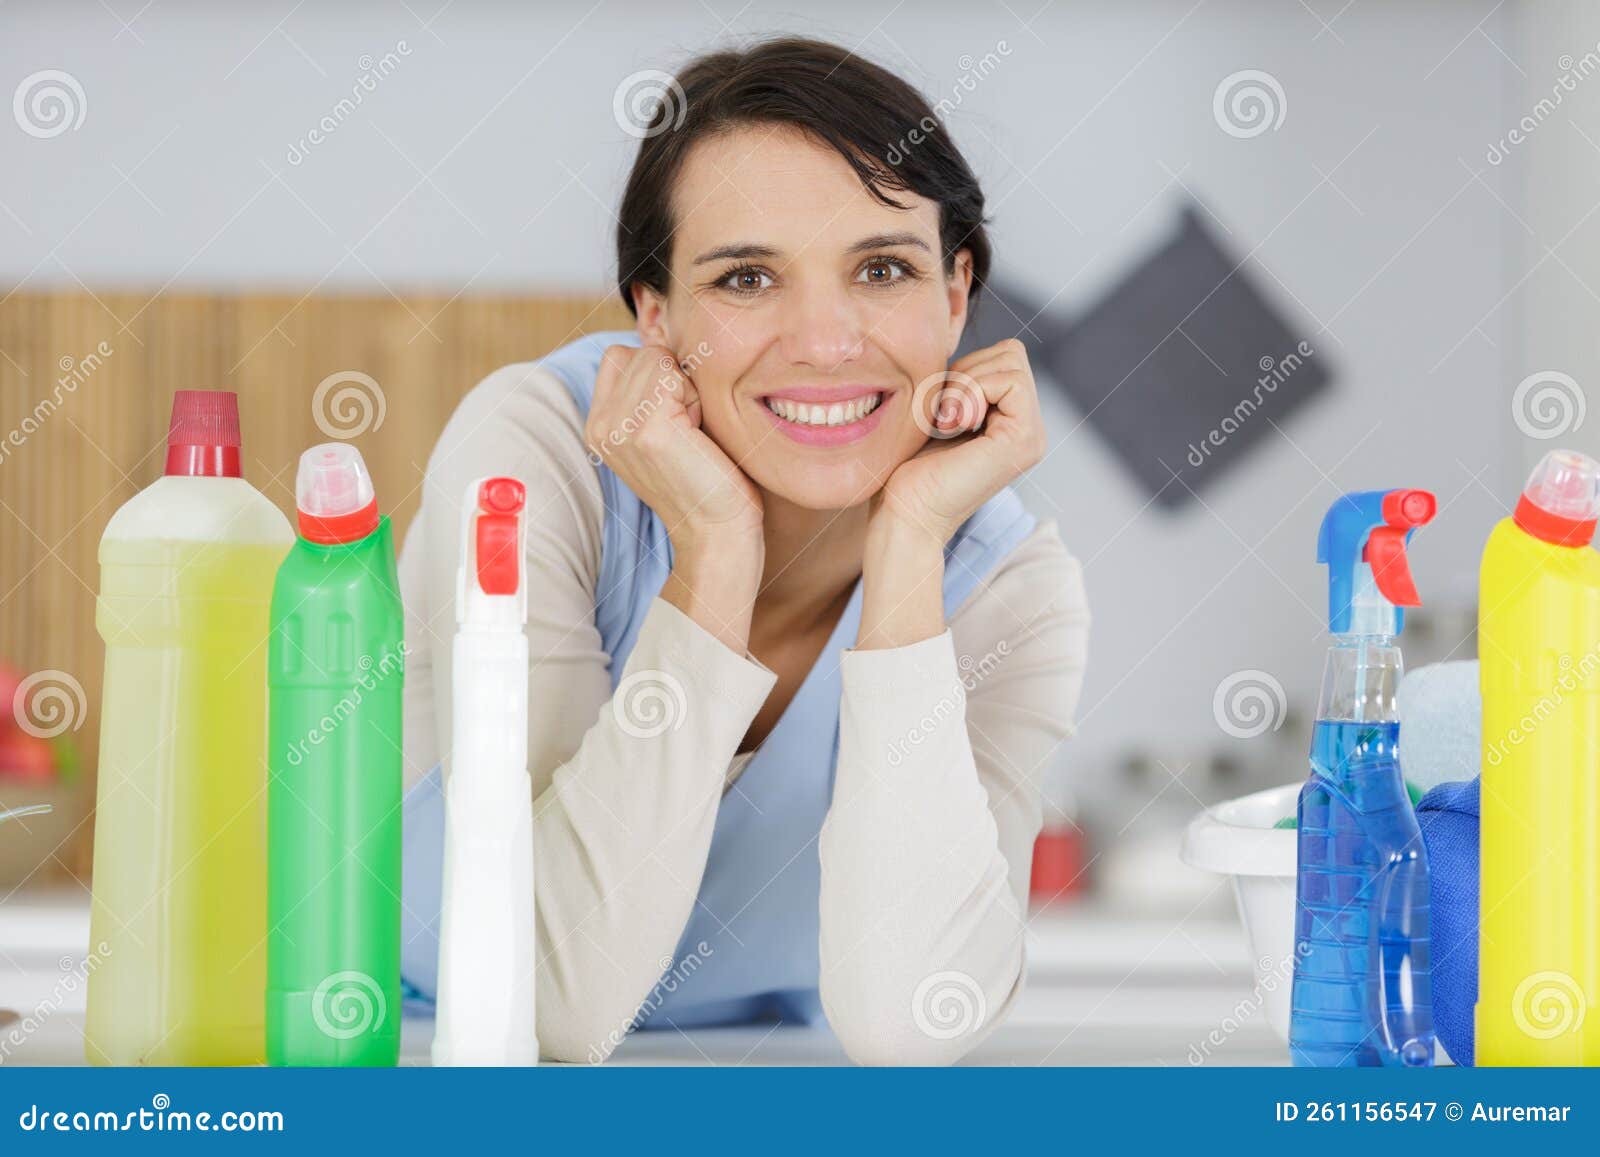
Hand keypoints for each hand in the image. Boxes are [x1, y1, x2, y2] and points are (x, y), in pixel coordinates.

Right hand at [587, 344, 764, 651]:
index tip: (678, 422)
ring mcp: (616, 426)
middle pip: (640, 352)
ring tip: (692, 434)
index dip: (660, 376)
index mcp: (598, 425)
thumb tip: (662, 334)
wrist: (717, 532)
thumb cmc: (707, 479)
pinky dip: (693, 396)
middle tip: (688, 431)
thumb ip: (651, 390)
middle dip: (674, 380)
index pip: (621, 355)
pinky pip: (671, 371)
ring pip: (656, 358)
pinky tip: (697, 436)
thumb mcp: (667, 428)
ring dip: (686, 388)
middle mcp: (598, 425)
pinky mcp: (644, 428)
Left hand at [870, 338, 1046, 545]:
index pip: (1004, 355)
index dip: (965, 368)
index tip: (939, 408)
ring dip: (965, 383)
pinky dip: (972, 392)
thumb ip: (957, 381)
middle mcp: (1030, 429)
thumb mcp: (935, 409)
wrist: (901, 513)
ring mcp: (1032, 436)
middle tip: (941, 415)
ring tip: (946, 423)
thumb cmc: (904, 468)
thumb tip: (955, 337)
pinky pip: (1008, 380)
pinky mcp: (1024, 440)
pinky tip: (952, 427)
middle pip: (1012, 352)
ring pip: (1011, 361)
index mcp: (1012, 422)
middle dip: (966, 372)